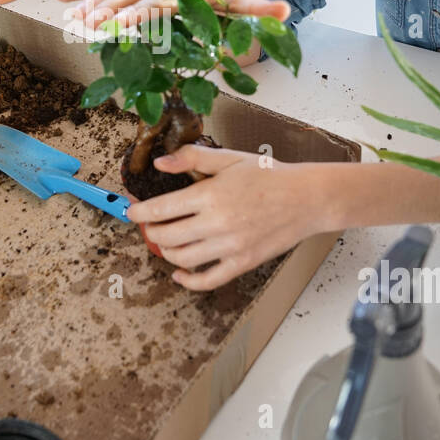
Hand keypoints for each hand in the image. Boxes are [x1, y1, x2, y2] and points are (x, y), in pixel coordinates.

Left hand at [130, 145, 333, 289]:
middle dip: (150, 231)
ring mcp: (230, 247)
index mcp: (211, 195)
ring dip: (165, 251)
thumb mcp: (229, 158)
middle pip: (167, 236)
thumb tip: (160, 163)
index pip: (162, 209)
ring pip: (182, 259)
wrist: (307, 198)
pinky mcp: (242, 263)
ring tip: (164, 242)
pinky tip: (179, 273)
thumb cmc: (270, 176)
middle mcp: (217, 223)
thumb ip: (192, 159)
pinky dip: (188, 280)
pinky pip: (208, 280)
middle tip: (148, 225)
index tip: (132, 211)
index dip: (140, 212)